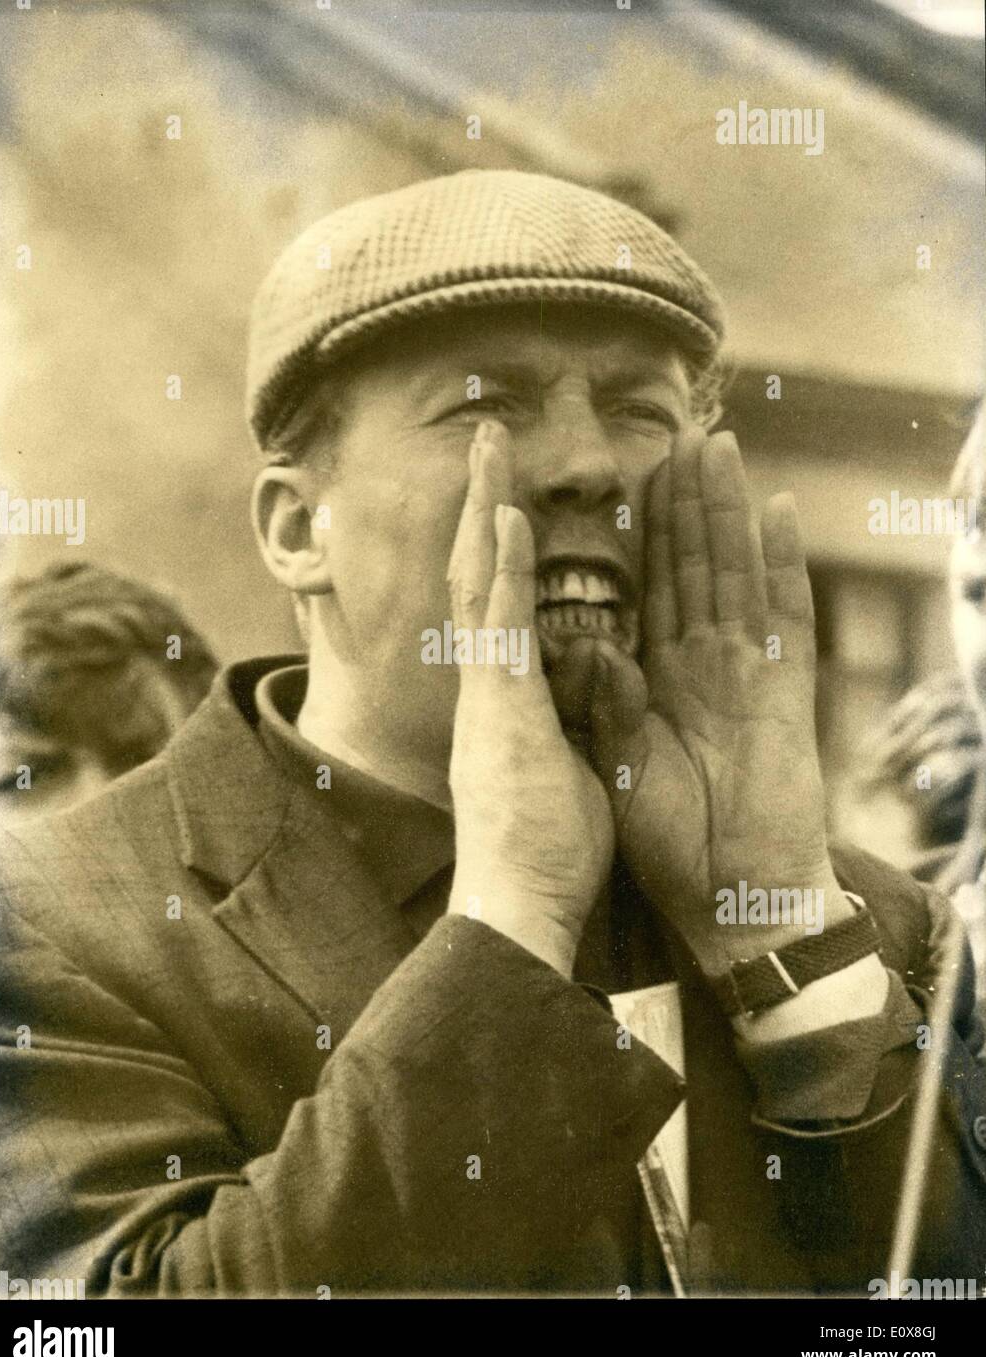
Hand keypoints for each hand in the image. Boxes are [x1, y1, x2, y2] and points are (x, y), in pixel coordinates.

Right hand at [446, 421, 613, 977]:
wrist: (517, 906)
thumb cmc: (546, 850)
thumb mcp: (576, 766)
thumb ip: (585, 715)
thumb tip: (602, 680)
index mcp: (509, 695)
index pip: (508, 602)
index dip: (510, 544)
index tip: (514, 494)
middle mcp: (489, 682)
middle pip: (485, 573)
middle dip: (486, 505)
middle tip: (488, 444)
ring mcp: (488, 691)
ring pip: (483, 579)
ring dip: (487, 510)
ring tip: (490, 447)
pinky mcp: (498, 707)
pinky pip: (502, 622)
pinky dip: (504, 566)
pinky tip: (508, 515)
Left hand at [586, 428, 850, 976]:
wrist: (737, 900)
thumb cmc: (675, 847)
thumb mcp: (625, 771)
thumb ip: (614, 707)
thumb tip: (594, 646)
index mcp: (657, 681)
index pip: (649, 589)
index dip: (645, 535)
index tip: (637, 478)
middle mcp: (702, 665)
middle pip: (694, 565)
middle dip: (688, 501)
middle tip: (683, 434)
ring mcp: (748, 673)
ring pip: (735, 573)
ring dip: (728, 511)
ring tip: (721, 447)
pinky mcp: (786, 692)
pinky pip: (785, 616)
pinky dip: (784, 563)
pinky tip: (779, 510)